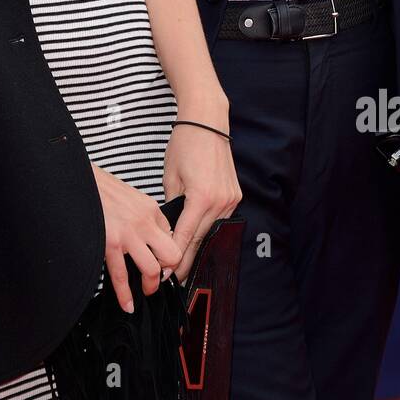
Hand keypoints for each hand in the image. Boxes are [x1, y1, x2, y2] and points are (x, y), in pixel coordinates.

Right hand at [90, 164, 182, 312]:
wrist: (77, 180)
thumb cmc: (101, 189)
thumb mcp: (131, 197)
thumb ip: (144, 216)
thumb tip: (154, 239)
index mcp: (151, 208)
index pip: (172, 238)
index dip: (169, 255)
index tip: (164, 266)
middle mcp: (144, 221)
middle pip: (171, 255)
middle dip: (167, 272)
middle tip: (159, 279)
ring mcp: (127, 234)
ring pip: (151, 269)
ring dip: (150, 286)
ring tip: (145, 292)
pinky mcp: (109, 243)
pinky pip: (121, 276)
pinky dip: (125, 295)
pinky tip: (127, 305)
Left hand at [163, 108, 241, 282]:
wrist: (207, 122)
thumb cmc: (184, 145)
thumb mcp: (170, 177)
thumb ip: (171, 206)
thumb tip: (168, 229)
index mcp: (201, 198)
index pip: (185, 238)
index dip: (174, 260)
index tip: (165, 275)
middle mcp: (221, 202)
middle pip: (201, 240)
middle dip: (186, 259)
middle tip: (172, 277)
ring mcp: (231, 199)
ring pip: (212, 231)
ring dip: (198, 246)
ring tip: (182, 263)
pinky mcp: (235, 195)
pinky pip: (220, 219)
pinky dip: (208, 230)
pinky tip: (196, 240)